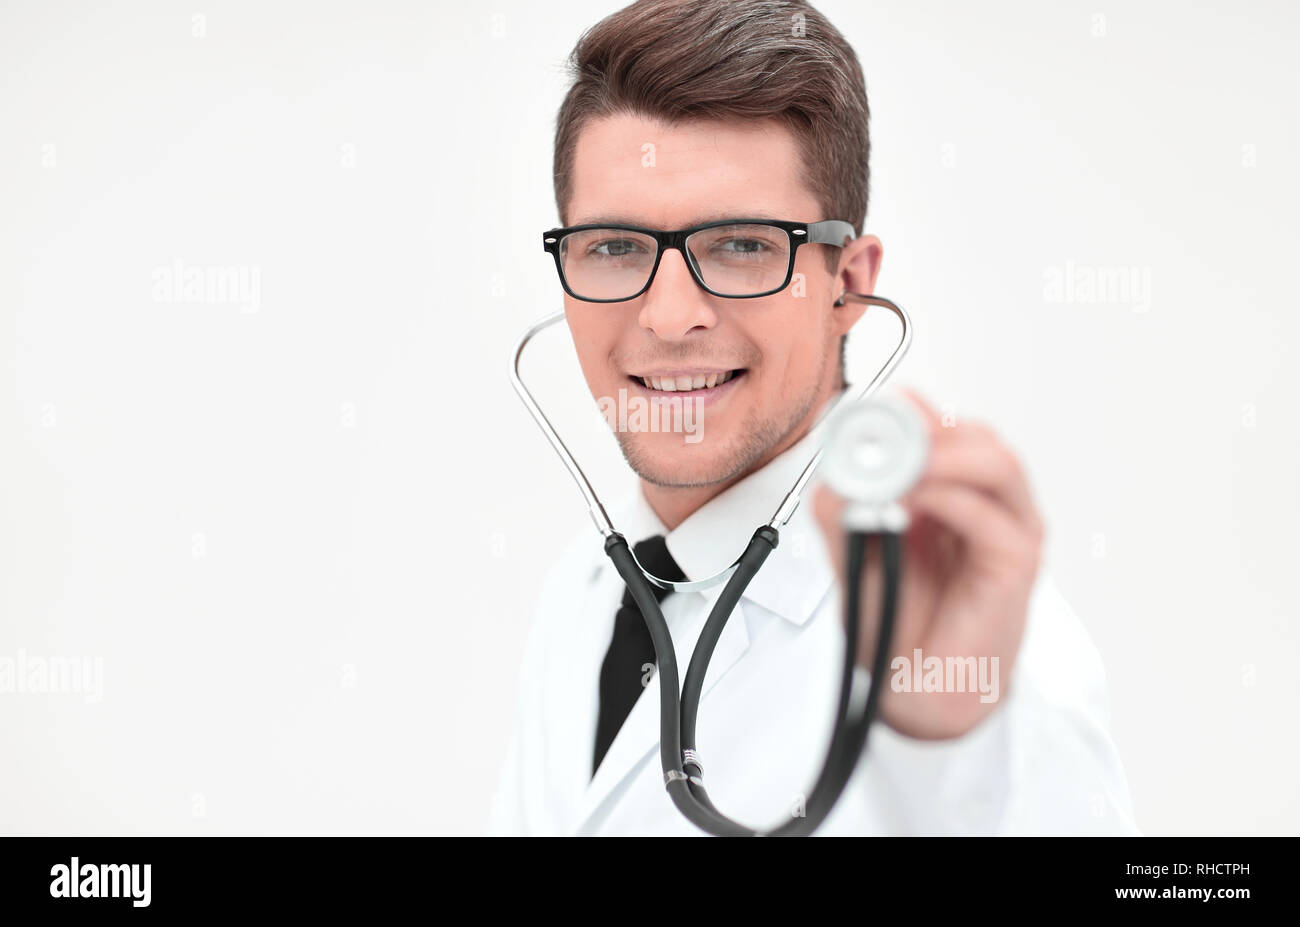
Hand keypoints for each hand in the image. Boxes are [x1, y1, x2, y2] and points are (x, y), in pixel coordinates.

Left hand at [812, 388, 1043, 738]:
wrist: (914, 684)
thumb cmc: (895, 618)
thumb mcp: (850, 552)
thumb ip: (840, 508)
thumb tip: (835, 469)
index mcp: (945, 488)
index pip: (938, 425)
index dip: (904, 412)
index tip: (860, 416)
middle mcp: (981, 501)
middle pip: (973, 433)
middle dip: (924, 426)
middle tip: (880, 434)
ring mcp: (1006, 528)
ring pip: (996, 461)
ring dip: (944, 454)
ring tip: (902, 464)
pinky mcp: (1016, 563)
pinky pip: (993, 518)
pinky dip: (953, 499)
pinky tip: (918, 498)